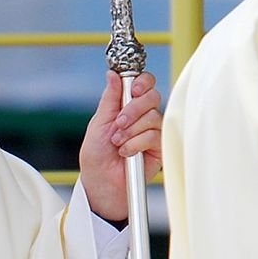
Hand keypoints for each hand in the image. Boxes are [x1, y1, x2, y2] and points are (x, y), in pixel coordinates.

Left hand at [78, 70, 162, 222]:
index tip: (133, 89)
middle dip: (134, 108)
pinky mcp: (160, 149)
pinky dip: (136, 142)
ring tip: (117, 142)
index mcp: (128, 106)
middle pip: (152, 96)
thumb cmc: (97, 156)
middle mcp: (143, 117)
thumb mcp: (99, 123)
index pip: (144, 84)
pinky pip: (155, 135)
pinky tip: (126, 152)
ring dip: (131, 130)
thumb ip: (109, 99)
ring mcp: (153, 132)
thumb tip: (113, 74)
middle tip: (119, 122)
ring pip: (153, 116)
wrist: (101, 184)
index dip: (142, 81)